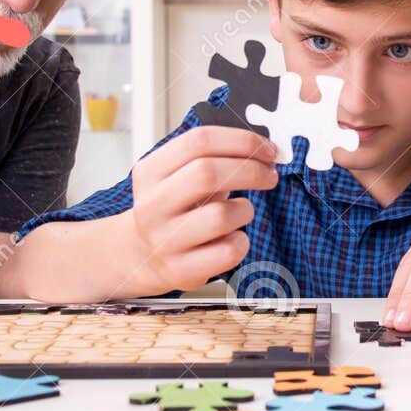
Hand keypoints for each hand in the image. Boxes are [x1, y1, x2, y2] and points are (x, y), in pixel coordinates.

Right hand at [127, 126, 278, 294]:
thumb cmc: (173, 209)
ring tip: (242, 211)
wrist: (141, 255)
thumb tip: (262, 149)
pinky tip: (233, 238)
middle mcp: (153, 204)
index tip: (266, 149)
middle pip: (208, 173)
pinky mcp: (181, 270)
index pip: (199, 141)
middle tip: (269, 175)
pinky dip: (241, 242)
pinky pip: (228, 251)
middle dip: (251, 170)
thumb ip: (211, 158)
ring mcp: (165, 240)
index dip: (242, 141)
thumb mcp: (177, 176)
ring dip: (245, 209)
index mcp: (151, 172)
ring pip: (221, 216)